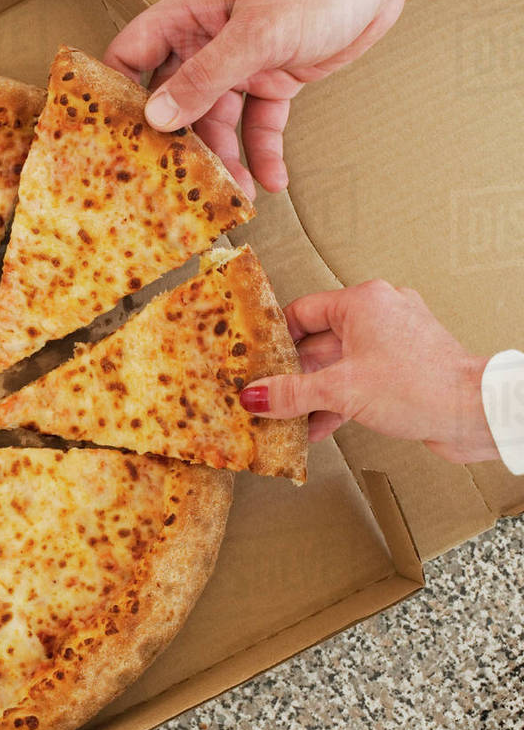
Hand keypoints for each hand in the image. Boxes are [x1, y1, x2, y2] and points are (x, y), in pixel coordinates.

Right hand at [104, 0, 451, 197]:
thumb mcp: (257, 32)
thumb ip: (205, 77)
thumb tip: (157, 116)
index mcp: (188, 17)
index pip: (131, 57)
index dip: (117, 96)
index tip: (112, 140)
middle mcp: (206, 43)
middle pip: (173, 103)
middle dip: (174, 145)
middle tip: (171, 184)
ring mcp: (240, 64)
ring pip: (218, 123)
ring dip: (224, 160)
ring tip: (231, 194)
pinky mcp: (274, 80)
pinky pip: (259, 125)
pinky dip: (264, 153)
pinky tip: (270, 181)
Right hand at [238, 280, 496, 464]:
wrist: (474, 413)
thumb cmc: (422, 385)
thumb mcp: (341, 390)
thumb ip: (291, 393)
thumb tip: (256, 395)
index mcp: (364, 302)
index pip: (303, 311)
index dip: (275, 337)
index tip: (254, 358)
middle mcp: (380, 315)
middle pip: (318, 342)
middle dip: (291, 373)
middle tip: (265, 392)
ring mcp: (393, 343)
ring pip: (337, 365)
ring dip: (312, 393)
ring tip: (286, 415)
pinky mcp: (402, 369)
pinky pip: (357, 381)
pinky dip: (336, 401)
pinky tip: (316, 427)